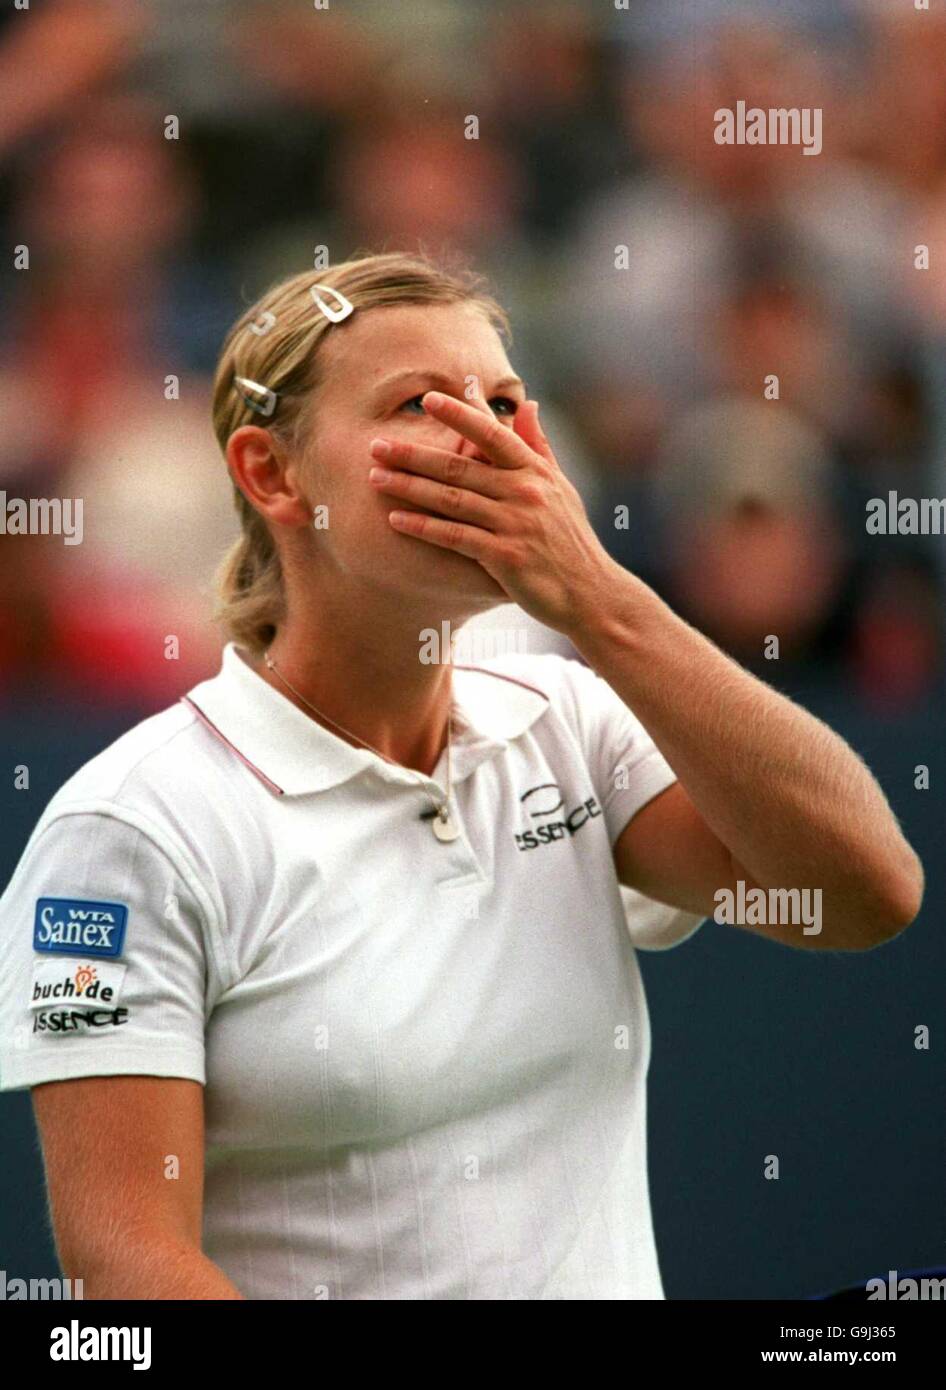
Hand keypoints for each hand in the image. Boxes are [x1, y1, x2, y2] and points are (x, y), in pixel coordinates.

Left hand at [367, 392, 620, 634]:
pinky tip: (396, 520)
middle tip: (376, 445)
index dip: (460, 414)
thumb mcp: (561, 488)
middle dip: (414, 454)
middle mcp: (525, 492)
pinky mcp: (506, 556)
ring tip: (375, 478)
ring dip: (409, 488)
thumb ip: (538, 446)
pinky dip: (424, 527)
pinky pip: (456, 536)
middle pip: (460, 466)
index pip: (493, 433)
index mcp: (536, 471)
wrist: (591, 593)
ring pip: (451, 499)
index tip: (428, 399)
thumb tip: (528, 404)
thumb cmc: (571, 541)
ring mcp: (515, 523)